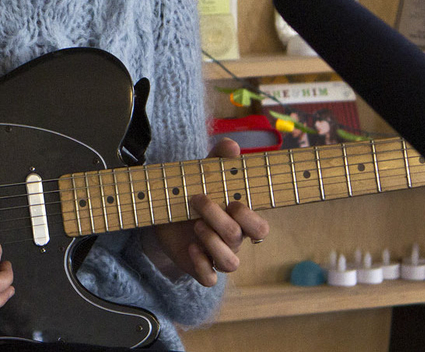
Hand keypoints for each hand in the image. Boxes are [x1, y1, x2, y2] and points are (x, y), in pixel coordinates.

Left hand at [147, 138, 268, 286]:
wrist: (163, 214)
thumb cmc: (194, 193)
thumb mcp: (204, 174)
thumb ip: (219, 159)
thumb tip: (232, 145)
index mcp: (239, 220)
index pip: (261, 228)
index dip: (250, 218)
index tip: (232, 201)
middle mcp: (233, 240)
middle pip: (241, 239)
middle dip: (222, 221)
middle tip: (201, 203)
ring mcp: (216, 256)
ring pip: (230, 263)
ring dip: (212, 242)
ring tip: (196, 225)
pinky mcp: (199, 267)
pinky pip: (209, 278)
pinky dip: (201, 265)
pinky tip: (190, 247)